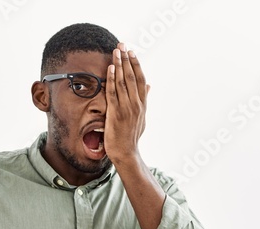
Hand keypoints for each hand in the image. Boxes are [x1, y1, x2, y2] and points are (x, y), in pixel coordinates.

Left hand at [104, 42, 149, 164]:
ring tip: (116, 51)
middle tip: (122, 44)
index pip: (140, 79)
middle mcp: (136, 104)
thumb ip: (144, 99)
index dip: (136, 64)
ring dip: (119, 64)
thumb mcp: (142, 117)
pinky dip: (112, 79)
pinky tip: (110, 68)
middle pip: (132, 77)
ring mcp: (127, 108)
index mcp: (142, 104)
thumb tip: (149, 85)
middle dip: (127, 59)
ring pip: (123, 82)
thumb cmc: (131, 136)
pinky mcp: (116, 113)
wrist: (126, 152)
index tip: (132, 52)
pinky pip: (114, 93)